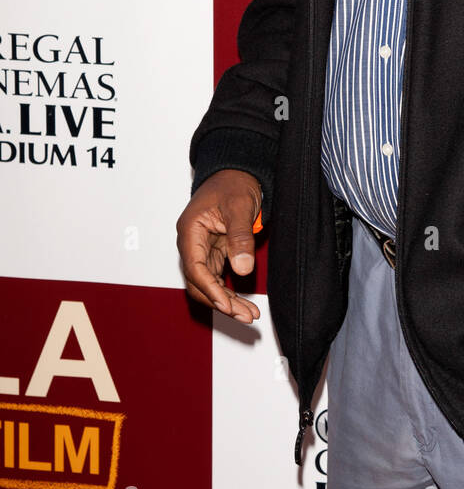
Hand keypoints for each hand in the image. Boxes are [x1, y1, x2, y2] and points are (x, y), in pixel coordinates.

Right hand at [177, 169, 262, 323]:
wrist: (237, 172)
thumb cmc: (234, 184)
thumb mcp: (240, 207)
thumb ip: (240, 237)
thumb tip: (242, 270)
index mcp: (190, 231)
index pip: (195, 269)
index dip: (211, 291)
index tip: (227, 307)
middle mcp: (191, 243)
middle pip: (199, 282)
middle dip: (220, 302)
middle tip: (245, 316)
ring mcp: (201, 249)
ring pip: (208, 284)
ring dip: (226, 301)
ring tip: (249, 315)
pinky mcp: (213, 252)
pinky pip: (216, 278)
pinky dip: (228, 291)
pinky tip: (244, 303)